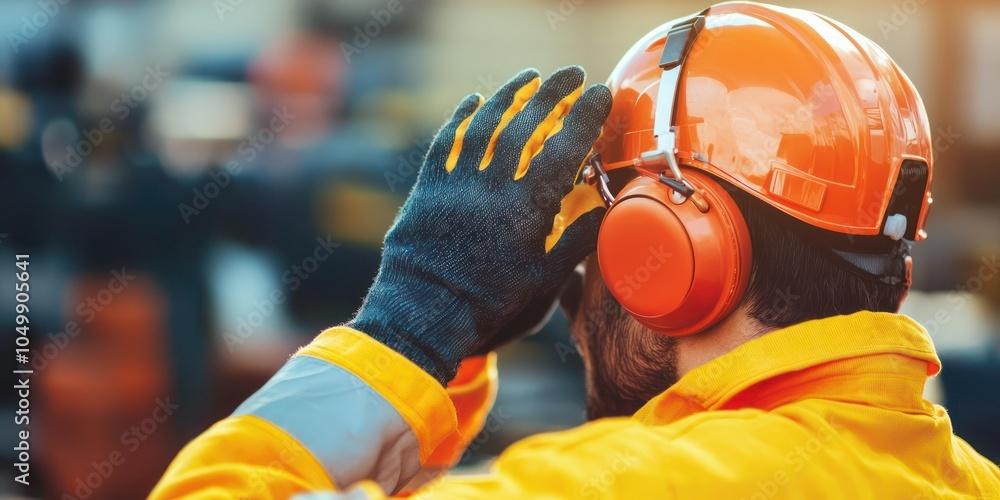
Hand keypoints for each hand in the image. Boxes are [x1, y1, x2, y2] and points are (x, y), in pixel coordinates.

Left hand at [349, 66, 611, 383]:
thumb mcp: (543, 280)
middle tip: (572, 73)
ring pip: (486, 125)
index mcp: (527, 208)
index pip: (564, 148)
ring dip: (509, 95)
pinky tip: (474, 101)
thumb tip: (611, 213)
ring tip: (529, 77)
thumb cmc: (490, 302)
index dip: (585, 117)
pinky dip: (461, 117)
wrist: (425, 312)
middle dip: (553, 92)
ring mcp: (457, 183)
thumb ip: (578, 243)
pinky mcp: (428, 188)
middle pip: (527, 125)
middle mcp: (492, 187)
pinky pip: (445, 141)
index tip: (600, 93)